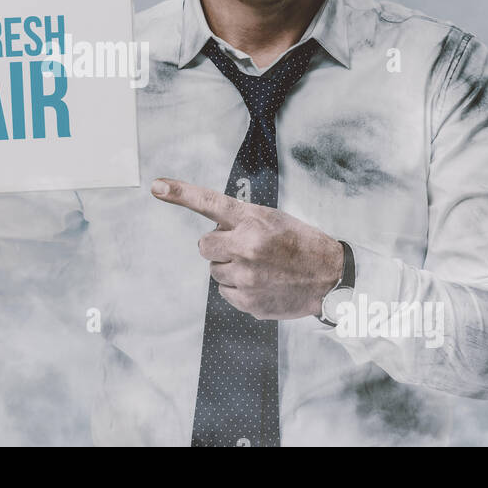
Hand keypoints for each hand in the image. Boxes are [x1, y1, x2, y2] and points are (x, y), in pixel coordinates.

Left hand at [151, 177, 342, 319]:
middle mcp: (246, 246)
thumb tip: (212, 235)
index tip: (157, 186)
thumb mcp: (273, 220)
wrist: (330, 277)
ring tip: (260, 268)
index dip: (180, 193)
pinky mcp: (248, 302)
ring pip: (214, 272)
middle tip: (245, 249)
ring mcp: (246, 277)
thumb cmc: (300, 243)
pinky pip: (225, 293)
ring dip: (230, 269)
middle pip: (204, 246)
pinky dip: (238, 290)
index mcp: (253, 220)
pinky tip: (262, 284)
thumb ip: (240, 222)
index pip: (210, 203)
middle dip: (219, 247)